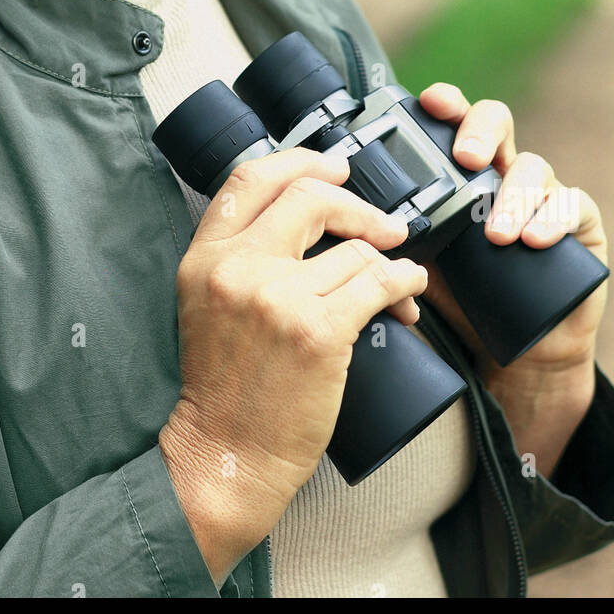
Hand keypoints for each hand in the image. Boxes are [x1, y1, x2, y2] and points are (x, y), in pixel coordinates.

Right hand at [159, 147, 428, 585]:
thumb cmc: (224, 387)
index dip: (300, 159)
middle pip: (309, 197)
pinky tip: (408, 290)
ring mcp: (278, 297)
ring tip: (399, 277)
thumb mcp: (207, 304)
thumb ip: (238, 258)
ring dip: (388, 258)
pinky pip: (376, 283)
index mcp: (205, 257)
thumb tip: (305, 217)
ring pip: (353, 248)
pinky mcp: (318, 330)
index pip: (250, 179)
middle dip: (357, 205)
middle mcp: (237, 268)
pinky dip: (403, 281)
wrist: (225, 454)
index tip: (334, 165)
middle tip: (382, 223)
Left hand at [415, 83, 607, 380]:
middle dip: (479, 131)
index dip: (445, 103)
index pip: (452, 121)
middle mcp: (500, 170)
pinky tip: (534, 238)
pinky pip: (571, 206)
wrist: (516, 348)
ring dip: (513, 195)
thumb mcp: (417, 259)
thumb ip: (388, 235)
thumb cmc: (461, 294)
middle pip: (495, 121)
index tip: (429, 102)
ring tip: (496, 233)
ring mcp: (541, 192)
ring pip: (534, 166)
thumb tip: (343, 222)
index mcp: (459, 169)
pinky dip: (552, 218)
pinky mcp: (576, 223)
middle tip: (466, 159)